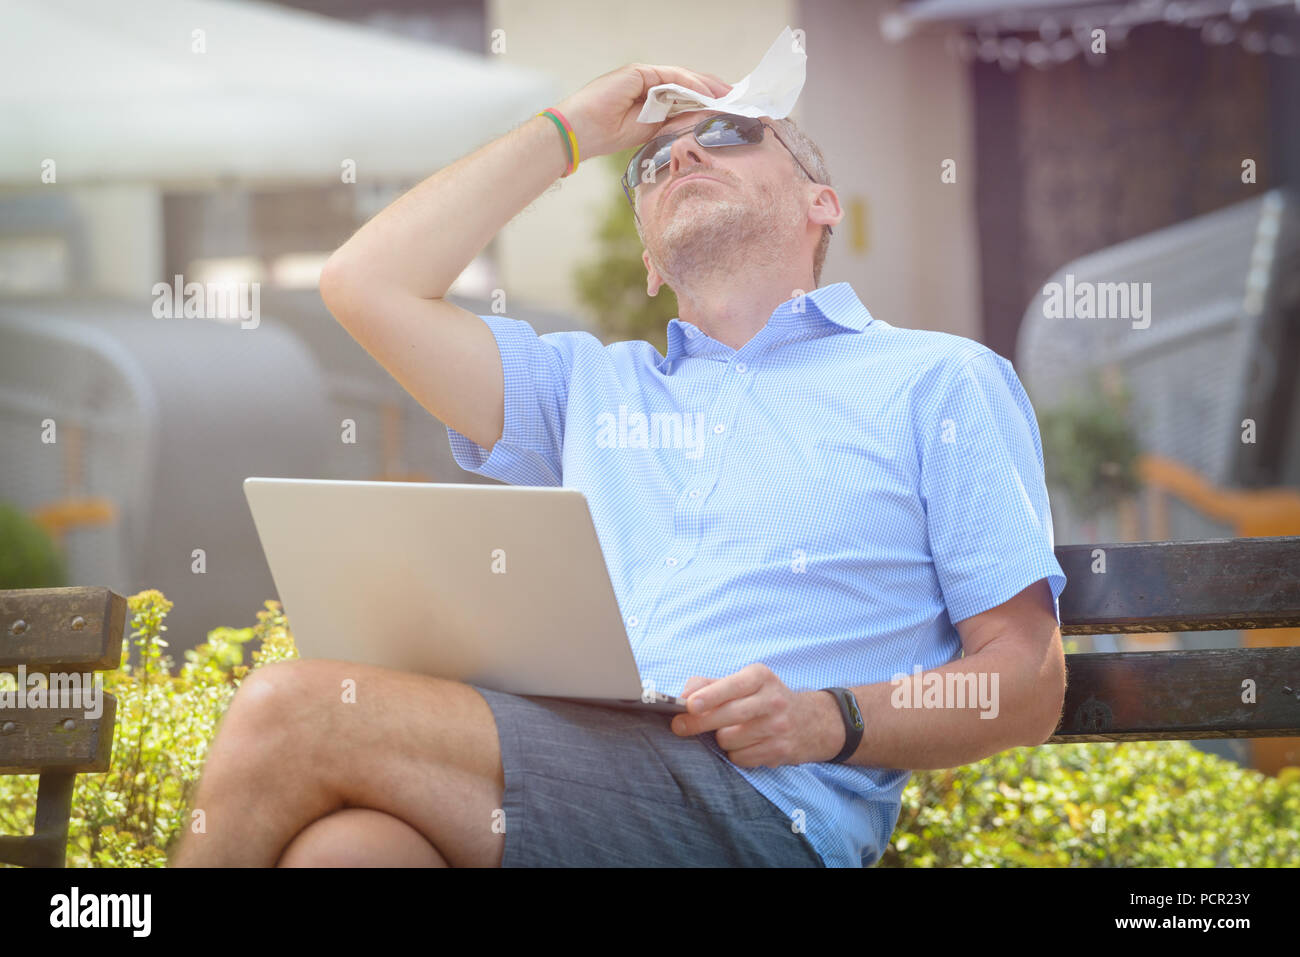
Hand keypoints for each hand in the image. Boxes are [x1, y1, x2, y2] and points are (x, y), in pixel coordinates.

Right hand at [554, 64, 731, 162]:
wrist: (582, 132)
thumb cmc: (606, 136)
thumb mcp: (648, 133)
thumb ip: (670, 123)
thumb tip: (697, 123)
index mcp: (651, 99)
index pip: (685, 95)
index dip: (707, 99)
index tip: (728, 108)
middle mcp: (649, 84)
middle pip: (689, 84)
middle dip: (714, 90)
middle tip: (737, 98)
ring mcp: (644, 76)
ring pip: (683, 78)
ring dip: (708, 86)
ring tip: (728, 95)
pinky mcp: (639, 73)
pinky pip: (671, 77)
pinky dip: (690, 85)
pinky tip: (706, 94)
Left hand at [669, 663, 844, 767]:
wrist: (810, 722)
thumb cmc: (764, 699)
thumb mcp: (744, 682)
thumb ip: (710, 685)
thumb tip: (682, 696)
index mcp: (761, 677)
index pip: (733, 686)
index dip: (710, 696)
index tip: (689, 705)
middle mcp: (773, 700)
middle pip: (727, 716)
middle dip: (698, 723)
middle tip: (679, 726)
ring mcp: (778, 727)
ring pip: (729, 740)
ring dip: (722, 739)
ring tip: (732, 732)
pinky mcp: (780, 750)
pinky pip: (740, 758)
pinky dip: (736, 754)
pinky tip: (746, 744)